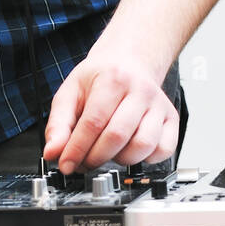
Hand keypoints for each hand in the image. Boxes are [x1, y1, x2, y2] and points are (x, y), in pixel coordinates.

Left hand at [42, 51, 177, 174]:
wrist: (128, 60)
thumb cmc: (100, 77)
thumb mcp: (71, 91)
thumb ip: (59, 123)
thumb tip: (53, 152)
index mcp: (113, 78)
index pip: (93, 122)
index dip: (77, 149)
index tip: (66, 164)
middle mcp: (140, 90)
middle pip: (117, 136)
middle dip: (95, 157)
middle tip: (83, 162)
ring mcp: (159, 104)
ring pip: (142, 145)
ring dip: (120, 159)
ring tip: (108, 152)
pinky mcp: (172, 118)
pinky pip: (164, 149)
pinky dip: (146, 159)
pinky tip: (131, 149)